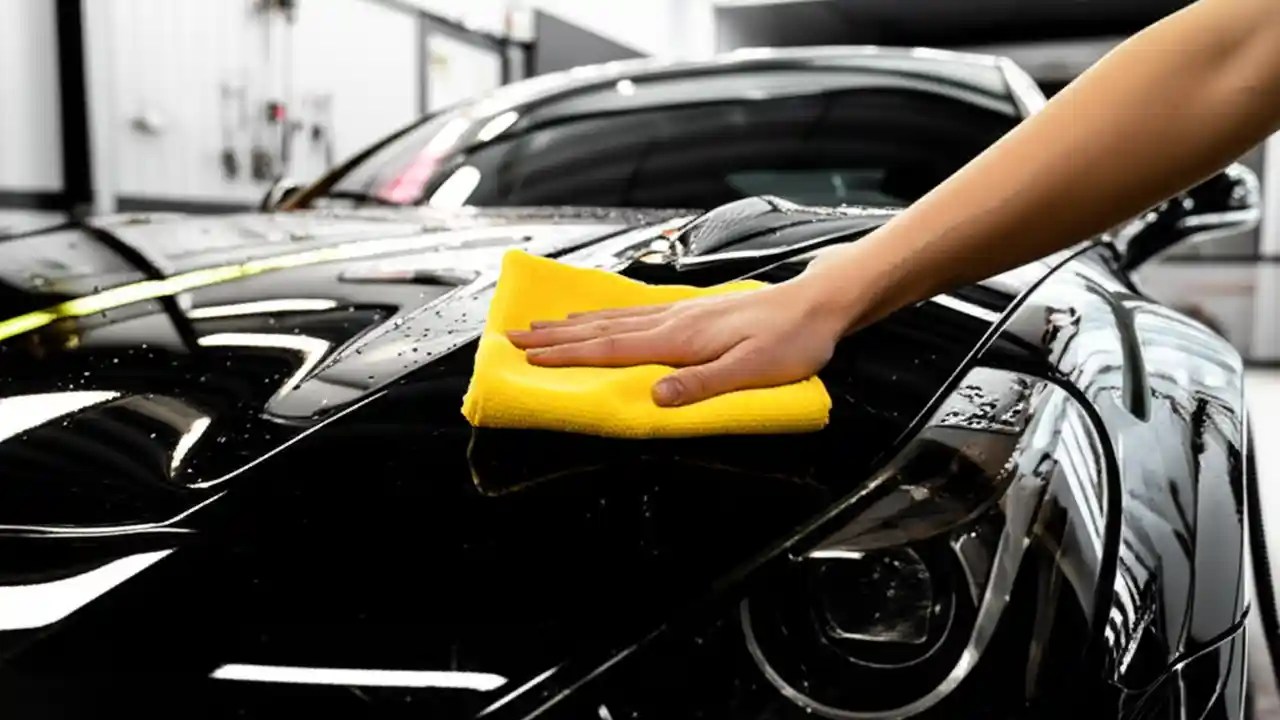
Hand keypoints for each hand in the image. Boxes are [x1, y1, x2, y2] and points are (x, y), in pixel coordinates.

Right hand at [506, 279, 851, 406]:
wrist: (817, 304)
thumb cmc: (791, 340)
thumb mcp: (752, 370)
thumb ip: (703, 384)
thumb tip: (654, 396)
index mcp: (681, 338)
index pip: (612, 348)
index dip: (569, 355)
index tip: (529, 357)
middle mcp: (672, 319)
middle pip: (601, 329)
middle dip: (555, 336)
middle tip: (513, 336)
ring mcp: (680, 312)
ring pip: (613, 317)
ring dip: (573, 324)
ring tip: (541, 324)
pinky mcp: (691, 310)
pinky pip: (634, 310)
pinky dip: (604, 314)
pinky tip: (596, 315)